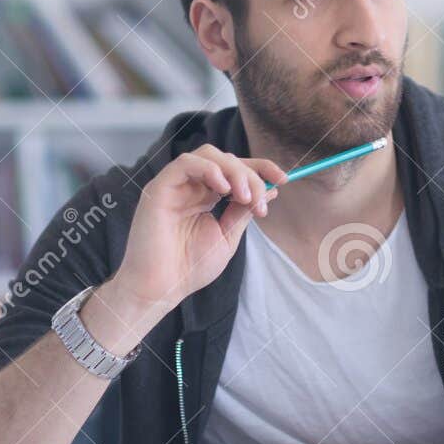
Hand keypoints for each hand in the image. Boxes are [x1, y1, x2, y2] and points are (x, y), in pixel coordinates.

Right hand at [105, 146, 287, 334]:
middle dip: (251, 175)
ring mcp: (175, 185)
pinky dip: (209, 169)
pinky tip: (223, 188)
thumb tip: (270, 191)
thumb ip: (243, 211)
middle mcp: (191, 186)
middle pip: (226, 159)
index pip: (235, 170)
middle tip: (259, 200)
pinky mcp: (159, 188)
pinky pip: (185, 163)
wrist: (162, 289)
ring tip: (244, 196)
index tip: (284, 179)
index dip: (261, 168)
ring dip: (234, 171)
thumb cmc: (189, 268)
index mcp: (206, 196)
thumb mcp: (227, 236)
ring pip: (208, 155)